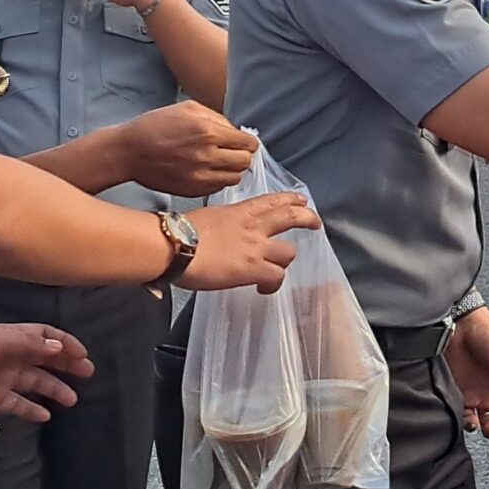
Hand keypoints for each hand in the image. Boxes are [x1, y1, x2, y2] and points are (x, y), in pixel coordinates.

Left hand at [0, 322, 93, 423]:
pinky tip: (44, 416)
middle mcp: (9, 356)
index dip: (64, 343)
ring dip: (53, 388)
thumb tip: (59, 348)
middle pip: (44, 358)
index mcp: (10, 337)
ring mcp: (0, 377)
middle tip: (87, 373)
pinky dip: (30, 409)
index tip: (82, 355)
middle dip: (66, 364)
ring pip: (34, 382)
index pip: (44, 336)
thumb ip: (27, 345)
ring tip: (72, 400)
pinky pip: (16, 403)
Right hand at [123, 102, 257, 196]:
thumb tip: (236, 131)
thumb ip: (217, 118)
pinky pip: (219, 188)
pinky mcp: (192, 190)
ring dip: (232, 169)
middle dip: (242, 155)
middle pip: (245, 162)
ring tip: (219, 162)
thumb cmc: (156, 125)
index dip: (248, 142)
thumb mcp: (189, 108)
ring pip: (235, 177)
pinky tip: (207, 170)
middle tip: (232, 151)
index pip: (248, 143)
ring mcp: (200, 176)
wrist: (130, 151)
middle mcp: (207, 156)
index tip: (243, 141)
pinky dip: (218, 180)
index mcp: (208, 131)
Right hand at [178, 191, 320, 294]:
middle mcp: (252, 226)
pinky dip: (273, 285)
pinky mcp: (252, 269)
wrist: (173, 245)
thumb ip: (220, 225)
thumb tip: (213, 235)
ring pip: (289, 252)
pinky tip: (264, 289)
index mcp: (238, 212)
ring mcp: (255, 248)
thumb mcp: (205, 219)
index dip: (288, 199)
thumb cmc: (177, 233)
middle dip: (307, 218)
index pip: (270, 200)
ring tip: (279, 268)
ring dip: (285, 260)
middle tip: (314, 222)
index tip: (300, 200)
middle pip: (290, 216)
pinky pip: (276, 277)